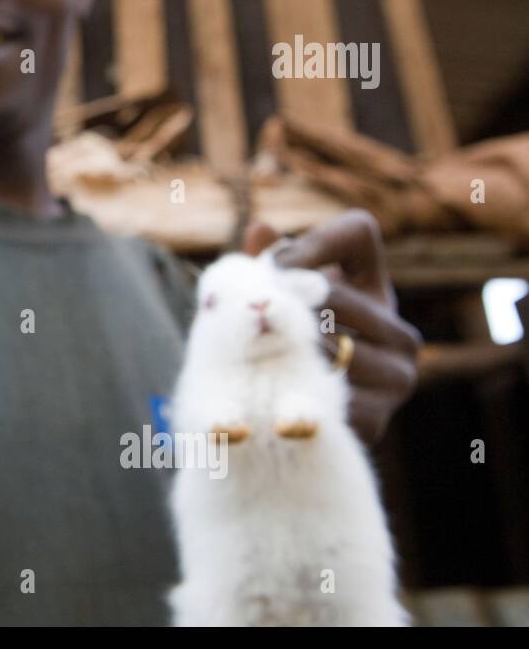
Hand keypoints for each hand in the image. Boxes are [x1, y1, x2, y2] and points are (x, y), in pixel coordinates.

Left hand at [243, 211, 422, 444]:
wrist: (295, 415)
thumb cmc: (283, 342)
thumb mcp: (279, 300)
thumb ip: (270, 265)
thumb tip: (260, 231)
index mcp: (377, 290)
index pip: (358, 232)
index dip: (311, 242)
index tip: (272, 264)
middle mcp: (400, 331)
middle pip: (335, 292)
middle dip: (286, 299)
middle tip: (248, 308)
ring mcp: (397, 375)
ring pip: (328, 344)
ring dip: (286, 345)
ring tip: (252, 346)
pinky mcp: (377, 416)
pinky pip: (325, 394)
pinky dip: (291, 389)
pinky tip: (267, 388)